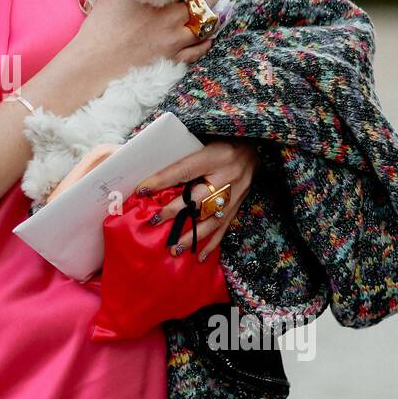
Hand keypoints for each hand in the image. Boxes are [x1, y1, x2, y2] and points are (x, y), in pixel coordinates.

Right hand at [76, 0, 223, 74]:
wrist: (93, 64)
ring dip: (213, 16)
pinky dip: (206, 42)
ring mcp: (173, 40)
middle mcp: (169, 17)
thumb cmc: (98, 29)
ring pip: (205, 25)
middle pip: (203, 2)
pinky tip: (207, 37)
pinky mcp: (171, 59)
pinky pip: (198, 51)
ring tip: (215, 10)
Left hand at [132, 138, 260, 262]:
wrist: (255, 148)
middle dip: (174, 212)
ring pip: (211, 220)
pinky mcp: (239, 206)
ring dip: (191, 236)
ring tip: (173, 249)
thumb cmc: (223, 142)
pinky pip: (224, 229)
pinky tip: (199, 258)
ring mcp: (236, 195)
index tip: (142, 190)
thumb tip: (152, 168)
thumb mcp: (205, 140)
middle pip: (198, 199)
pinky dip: (211, 245)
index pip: (184, 170)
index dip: (162, 181)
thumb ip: (183, 154)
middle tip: (154, 221)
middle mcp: (228, 177)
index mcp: (216, 156)